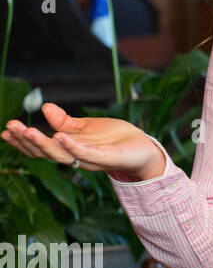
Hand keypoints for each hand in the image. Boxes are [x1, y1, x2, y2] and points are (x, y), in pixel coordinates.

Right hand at [2, 103, 164, 181]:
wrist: (143, 148)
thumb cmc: (115, 139)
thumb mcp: (85, 127)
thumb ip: (65, 122)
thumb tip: (45, 108)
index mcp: (68, 149)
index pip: (40, 148)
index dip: (22, 141)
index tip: (6, 130)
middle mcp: (75, 157)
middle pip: (45, 152)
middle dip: (26, 140)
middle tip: (10, 127)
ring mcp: (90, 159)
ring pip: (61, 155)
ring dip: (43, 144)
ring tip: (28, 131)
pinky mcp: (106, 158)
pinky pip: (86, 154)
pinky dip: (72, 146)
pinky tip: (60, 136)